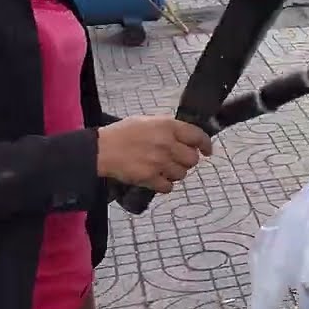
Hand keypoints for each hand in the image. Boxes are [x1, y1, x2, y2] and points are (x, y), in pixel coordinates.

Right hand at [97, 116, 212, 192]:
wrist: (101, 149)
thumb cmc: (122, 133)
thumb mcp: (148, 121)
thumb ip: (169, 128)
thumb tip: (186, 136)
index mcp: (168, 126)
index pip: (198, 136)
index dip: (206, 145)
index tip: (207, 151)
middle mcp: (167, 143)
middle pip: (192, 159)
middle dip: (186, 161)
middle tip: (176, 160)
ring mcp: (159, 161)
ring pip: (182, 174)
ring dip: (175, 173)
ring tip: (162, 168)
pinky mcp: (150, 177)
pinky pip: (168, 187)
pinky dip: (164, 185)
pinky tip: (156, 178)